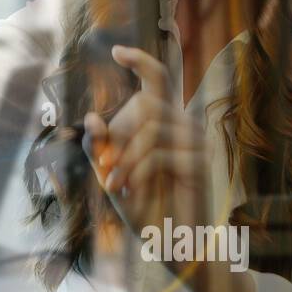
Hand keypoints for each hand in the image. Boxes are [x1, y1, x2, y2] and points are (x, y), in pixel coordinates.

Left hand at [82, 45, 209, 256]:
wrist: (170, 239)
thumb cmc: (142, 204)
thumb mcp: (111, 171)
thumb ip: (98, 146)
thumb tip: (91, 116)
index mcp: (164, 121)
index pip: (158, 79)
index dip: (140, 62)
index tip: (117, 52)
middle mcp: (184, 124)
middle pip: (144, 105)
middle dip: (117, 135)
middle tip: (106, 166)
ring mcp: (196, 141)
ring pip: (149, 129)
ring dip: (124, 159)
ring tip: (116, 184)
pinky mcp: (200, 162)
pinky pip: (158, 154)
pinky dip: (136, 172)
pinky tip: (130, 191)